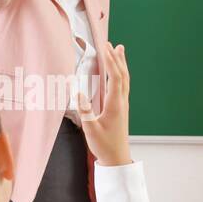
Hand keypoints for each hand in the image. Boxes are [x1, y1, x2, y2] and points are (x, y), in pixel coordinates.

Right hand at [78, 42, 131, 165]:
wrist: (117, 158)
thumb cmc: (104, 145)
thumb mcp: (91, 129)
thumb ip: (84, 111)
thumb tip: (77, 93)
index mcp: (115, 105)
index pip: (115, 78)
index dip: (111, 62)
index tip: (105, 48)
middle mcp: (122, 102)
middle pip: (122, 75)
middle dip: (117, 58)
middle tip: (112, 44)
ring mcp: (123, 105)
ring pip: (124, 79)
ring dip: (121, 64)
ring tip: (119, 50)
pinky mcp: (121, 108)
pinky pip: (123, 85)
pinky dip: (120, 73)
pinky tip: (117, 71)